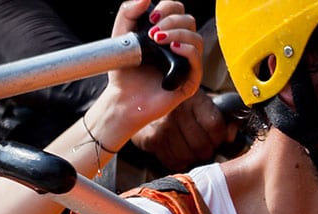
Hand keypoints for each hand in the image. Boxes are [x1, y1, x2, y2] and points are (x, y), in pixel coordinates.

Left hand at [92, 0, 204, 145]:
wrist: (121, 100)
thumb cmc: (124, 71)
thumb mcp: (121, 38)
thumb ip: (128, 14)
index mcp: (168, 32)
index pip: (178, 10)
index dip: (169, 8)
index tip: (151, 16)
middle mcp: (180, 45)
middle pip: (189, 21)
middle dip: (172, 21)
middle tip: (152, 32)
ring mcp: (187, 62)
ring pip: (195, 38)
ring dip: (178, 34)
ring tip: (158, 39)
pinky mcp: (189, 80)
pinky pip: (196, 59)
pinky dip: (187, 50)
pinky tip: (173, 48)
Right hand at [128, 89, 236, 169]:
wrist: (143, 99)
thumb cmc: (178, 105)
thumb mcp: (202, 103)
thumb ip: (222, 117)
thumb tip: (231, 136)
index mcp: (194, 98)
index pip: (215, 125)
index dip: (220, 138)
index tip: (218, 140)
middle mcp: (178, 112)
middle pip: (201, 146)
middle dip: (207, 152)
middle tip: (206, 149)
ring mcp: (162, 127)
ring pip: (187, 157)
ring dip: (193, 160)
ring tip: (193, 153)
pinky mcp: (150, 140)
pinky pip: (171, 161)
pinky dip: (178, 163)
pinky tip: (179, 156)